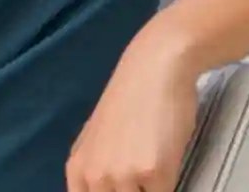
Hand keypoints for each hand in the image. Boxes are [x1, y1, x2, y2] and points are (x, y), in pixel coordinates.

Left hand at [66, 41, 199, 191]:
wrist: (156, 68)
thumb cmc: (134, 100)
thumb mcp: (100, 138)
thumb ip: (97, 170)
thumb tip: (103, 188)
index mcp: (78, 169)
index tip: (126, 186)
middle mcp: (94, 176)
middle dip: (133, 191)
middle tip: (142, 178)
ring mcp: (122, 175)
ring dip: (151, 188)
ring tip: (156, 167)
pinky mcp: (152, 172)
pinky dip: (170, 184)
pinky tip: (168, 161)